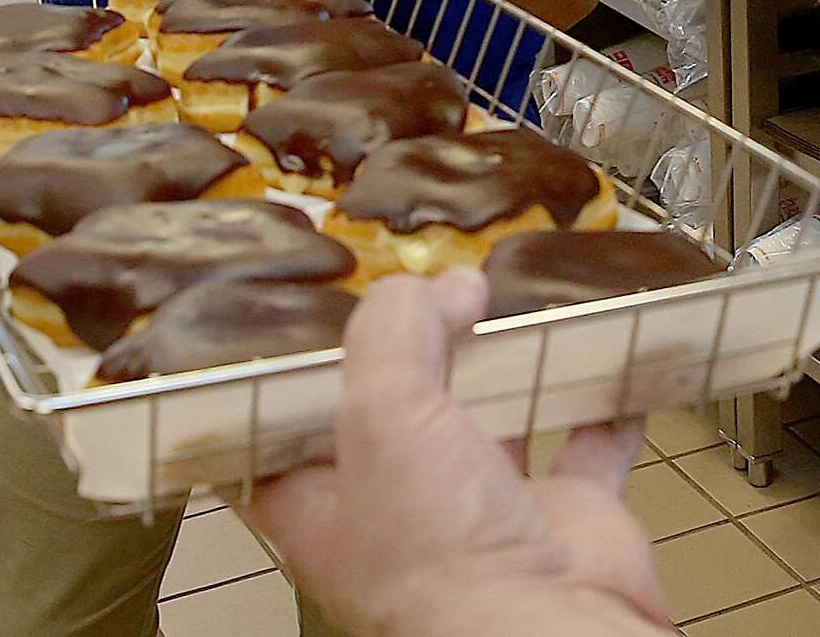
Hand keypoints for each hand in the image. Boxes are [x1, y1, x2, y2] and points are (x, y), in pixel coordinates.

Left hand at [245, 272, 668, 636]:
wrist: (552, 635)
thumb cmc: (437, 554)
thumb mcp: (381, 409)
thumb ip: (395, 327)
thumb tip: (448, 286)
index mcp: (327, 507)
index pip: (286, 432)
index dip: (292, 376)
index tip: (302, 312)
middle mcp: (404, 515)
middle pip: (396, 414)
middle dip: (411, 352)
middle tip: (423, 287)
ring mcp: (488, 516)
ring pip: (492, 419)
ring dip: (502, 364)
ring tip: (497, 296)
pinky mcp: (567, 516)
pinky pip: (589, 441)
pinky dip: (600, 395)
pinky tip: (598, 346)